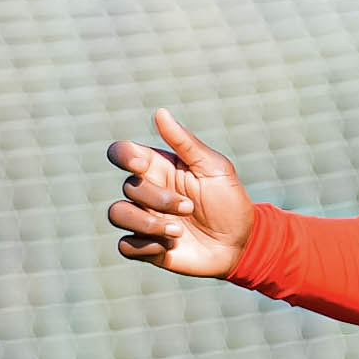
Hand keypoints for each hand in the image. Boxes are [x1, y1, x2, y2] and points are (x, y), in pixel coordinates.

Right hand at [106, 110, 253, 278]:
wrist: (241, 244)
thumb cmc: (230, 202)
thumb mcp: (214, 168)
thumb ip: (185, 142)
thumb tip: (160, 112)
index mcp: (158, 167)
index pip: (122, 153)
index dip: (123, 155)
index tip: (143, 164)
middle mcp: (146, 192)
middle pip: (128, 187)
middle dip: (158, 199)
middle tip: (189, 207)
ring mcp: (145, 219)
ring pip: (117, 214)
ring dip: (147, 223)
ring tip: (177, 232)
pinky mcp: (146, 247)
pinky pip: (125, 245)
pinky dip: (145, 246)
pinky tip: (169, 247)